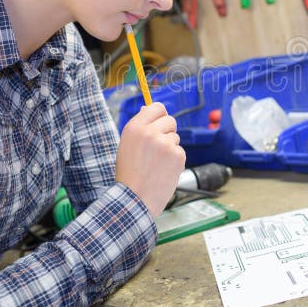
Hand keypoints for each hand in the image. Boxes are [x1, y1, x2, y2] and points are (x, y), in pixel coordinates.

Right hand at [115, 102, 185, 217]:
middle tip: (158, 149)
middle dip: (167, 131)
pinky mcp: (177, 155)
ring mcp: (165, 143)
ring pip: (175, 137)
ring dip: (170, 148)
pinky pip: (180, 151)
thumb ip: (140, 128)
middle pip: (170, 120)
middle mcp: (150, 132)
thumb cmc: (129, 174)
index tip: (159, 122)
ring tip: (157, 164)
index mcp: (134, 127)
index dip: (160, 115)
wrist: (135, 199)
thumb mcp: (127, 145)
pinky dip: (175, 161)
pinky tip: (163, 171)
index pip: (156, 107)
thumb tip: (148, 109)